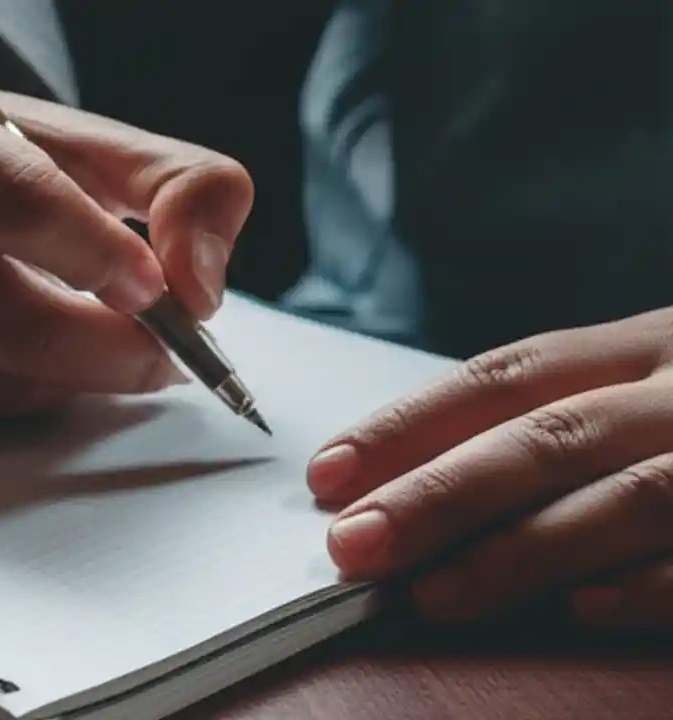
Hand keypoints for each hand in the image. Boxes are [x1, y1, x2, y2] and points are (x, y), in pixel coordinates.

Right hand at [0, 91, 252, 414]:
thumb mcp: (89, 146)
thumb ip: (180, 186)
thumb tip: (199, 289)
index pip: (17, 202)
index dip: (105, 255)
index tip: (164, 290)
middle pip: (11, 325)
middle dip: (115, 351)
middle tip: (169, 352)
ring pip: (1, 385)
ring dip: (79, 378)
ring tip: (101, 336)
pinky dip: (33, 396)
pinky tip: (37, 354)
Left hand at [307, 308, 672, 631]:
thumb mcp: (636, 390)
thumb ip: (543, 425)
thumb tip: (399, 493)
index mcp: (639, 350)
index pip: (504, 377)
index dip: (408, 425)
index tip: (327, 475)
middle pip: (551, 436)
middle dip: (442, 493)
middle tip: (356, 546)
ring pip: (632, 497)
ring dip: (522, 549)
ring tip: (434, 593)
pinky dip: (645, 586)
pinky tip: (577, 608)